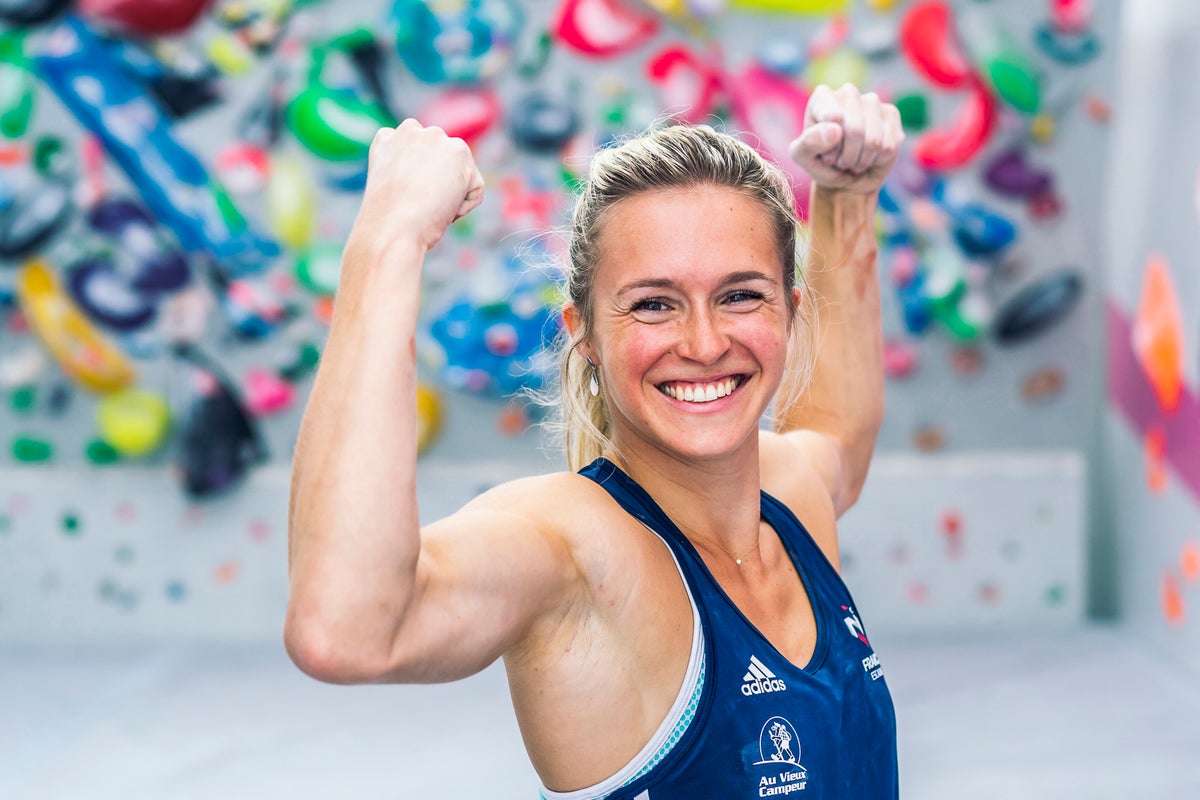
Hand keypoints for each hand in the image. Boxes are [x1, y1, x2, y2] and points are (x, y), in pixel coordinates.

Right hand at [353, 119, 485, 253]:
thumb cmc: (388, 221)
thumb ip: (408, 173)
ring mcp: (435, 138)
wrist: (393, 228)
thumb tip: (435, 178)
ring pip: (460, 171)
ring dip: (452, 193)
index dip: (417, 180)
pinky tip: (444, 212)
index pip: (413, 154)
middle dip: (438, 181)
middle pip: (440, 159)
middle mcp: (410, 130)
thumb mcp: (391, 189)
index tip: (410, 199)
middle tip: (423, 205)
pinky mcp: (459, 152)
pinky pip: (475, 187)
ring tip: (431, 208)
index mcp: (387, 139)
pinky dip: (465, 206)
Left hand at [789, 84, 902, 195]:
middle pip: (855, 130)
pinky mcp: (891, 114)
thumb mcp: (803, 157)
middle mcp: (848, 93)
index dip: (830, 146)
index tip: (824, 155)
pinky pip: (889, 146)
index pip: (833, 117)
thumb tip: (835, 130)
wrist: (844, 177)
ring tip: (852, 160)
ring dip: (861, 160)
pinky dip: (877, 160)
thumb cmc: (820, 163)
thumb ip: (809, 143)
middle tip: (839, 161)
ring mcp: (872, 101)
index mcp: (822, 97)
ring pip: (874, 140)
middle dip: (847, 156)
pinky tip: (869, 156)